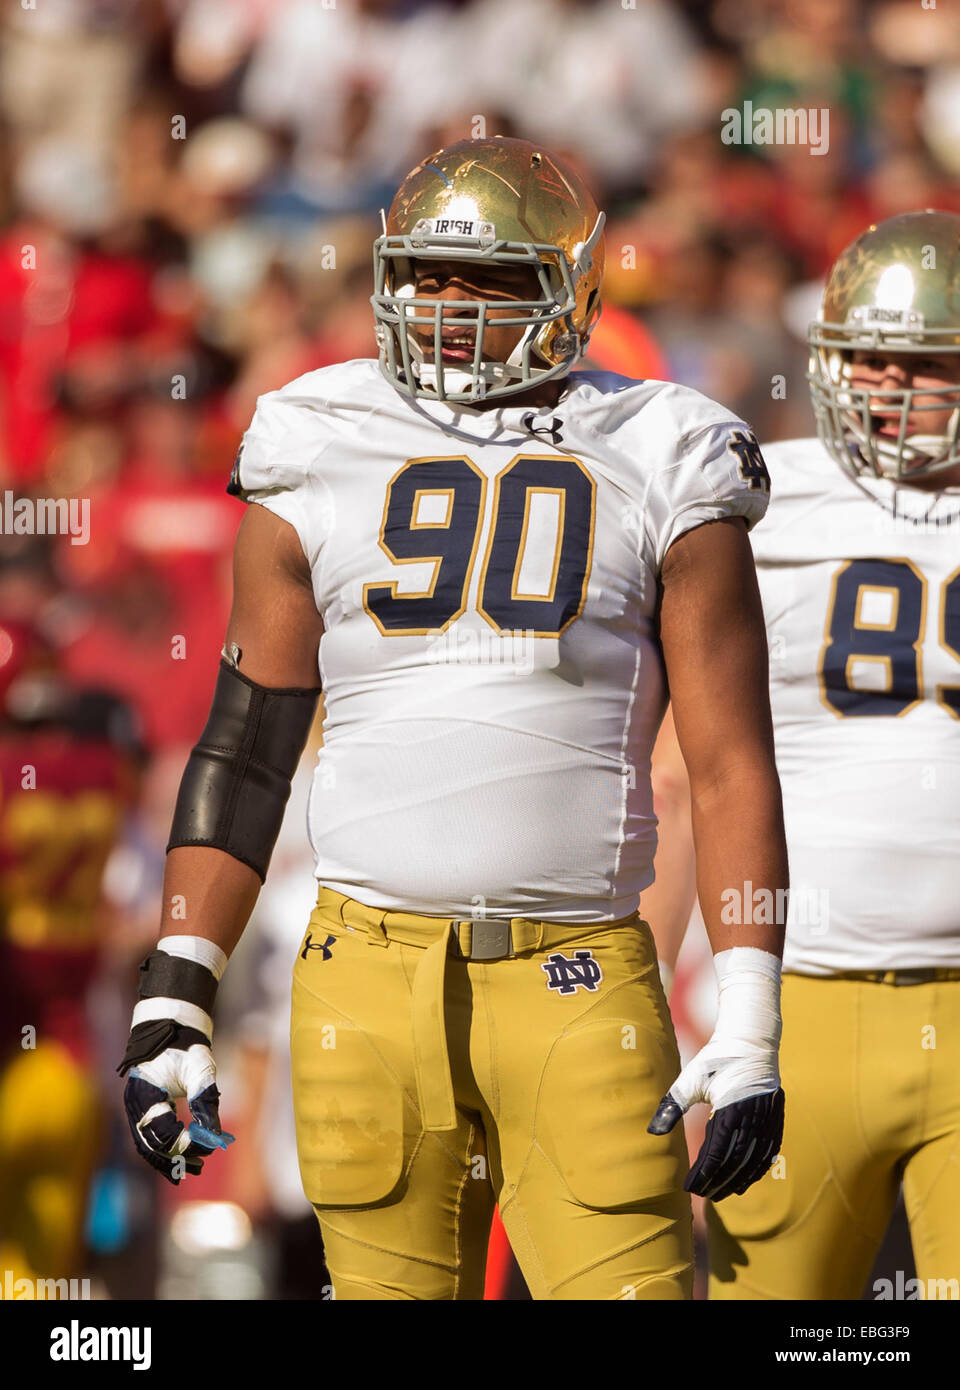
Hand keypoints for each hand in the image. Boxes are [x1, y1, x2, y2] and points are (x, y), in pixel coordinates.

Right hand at [117, 939, 233, 1184]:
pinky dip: (163, 1148)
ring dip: (168, 1158)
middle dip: (174, 1159)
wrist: (173, 1025)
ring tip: (190, 1172)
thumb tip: (215, 1136)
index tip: (207, 1145)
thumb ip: (206, 1102)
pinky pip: (150, 1135)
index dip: (184, 1143)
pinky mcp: (145, 1107)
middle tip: (198, 1170)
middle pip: (150, 1144)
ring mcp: (136, 1107)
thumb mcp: (200, 1071)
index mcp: (145, 1094)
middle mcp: (135, 1104)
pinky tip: (180, 1159)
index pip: (161, 1132)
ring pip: (147, 1143)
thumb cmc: (187, 1045)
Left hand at [647, 1042, 783, 1199]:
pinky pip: (769, 1150)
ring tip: (721, 1193)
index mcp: (731, 1107)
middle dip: (719, 1182)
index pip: (717, 1151)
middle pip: (736, 1161)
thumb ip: (672, 1106)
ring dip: (738, 1180)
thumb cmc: (716, 1058)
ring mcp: (767, 1117)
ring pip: (755, 1159)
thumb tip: (652, 1132)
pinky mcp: (775, 1116)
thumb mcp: (690, 1079)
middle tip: (703, 1196)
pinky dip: (757, 1168)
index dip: (703, 1173)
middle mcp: (753, 1116)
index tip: (689, 1187)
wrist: (751, 1039)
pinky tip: (746, 1179)